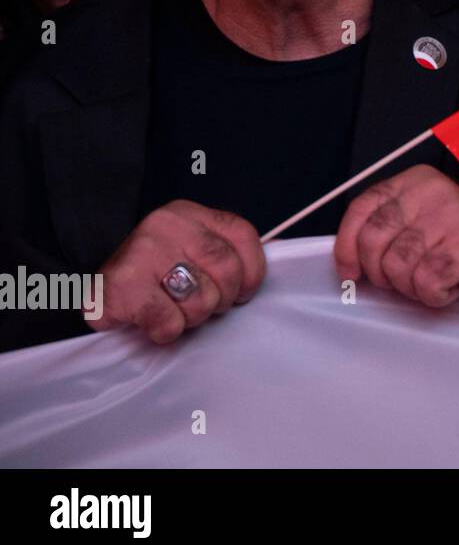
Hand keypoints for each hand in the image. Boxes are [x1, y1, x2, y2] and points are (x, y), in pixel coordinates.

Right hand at [88, 200, 265, 343]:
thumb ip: (228, 253)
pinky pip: (169, 322)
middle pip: (227, 271)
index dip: (252, 272)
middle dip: (221, 300)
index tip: (243, 292)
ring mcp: (142, 251)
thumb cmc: (153, 276)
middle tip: (200, 304)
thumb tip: (277, 256)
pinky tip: (150, 320)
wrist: (94, 291)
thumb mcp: (191, 252)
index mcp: (189, 213)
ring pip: (201, 300)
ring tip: (171, 309)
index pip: (244, 236)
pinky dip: (165, 331)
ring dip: (191, 317)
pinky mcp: (122, 285)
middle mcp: (166, 224)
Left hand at [334, 164, 458, 307]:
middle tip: (404, 281)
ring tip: (435, 279)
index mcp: (416, 182)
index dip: (346, 245)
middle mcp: (432, 193)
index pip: (362, 208)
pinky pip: (426, 282)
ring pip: (397, 266)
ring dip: (412, 287)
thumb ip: (387, 231)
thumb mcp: (420, 224)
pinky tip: (453, 285)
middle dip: (381, 273)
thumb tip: (348, 262)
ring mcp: (451, 217)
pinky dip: (435, 295)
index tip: (350, 271)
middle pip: (373, 241)